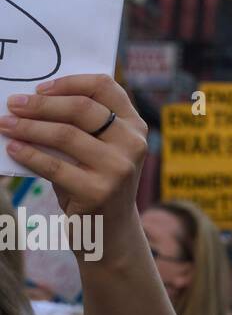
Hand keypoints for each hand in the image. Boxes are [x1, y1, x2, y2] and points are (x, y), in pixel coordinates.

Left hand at [1, 75, 148, 227]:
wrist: (109, 231)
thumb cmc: (95, 181)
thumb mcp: (100, 150)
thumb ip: (83, 127)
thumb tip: (34, 102)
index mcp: (135, 126)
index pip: (106, 87)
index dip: (70, 82)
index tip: (40, 88)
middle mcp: (133, 144)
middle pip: (82, 109)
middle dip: (41, 104)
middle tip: (13, 103)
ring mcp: (118, 168)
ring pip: (65, 135)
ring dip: (29, 127)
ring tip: (5, 124)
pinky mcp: (98, 191)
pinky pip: (53, 166)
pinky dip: (28, 154)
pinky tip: (13, 148)